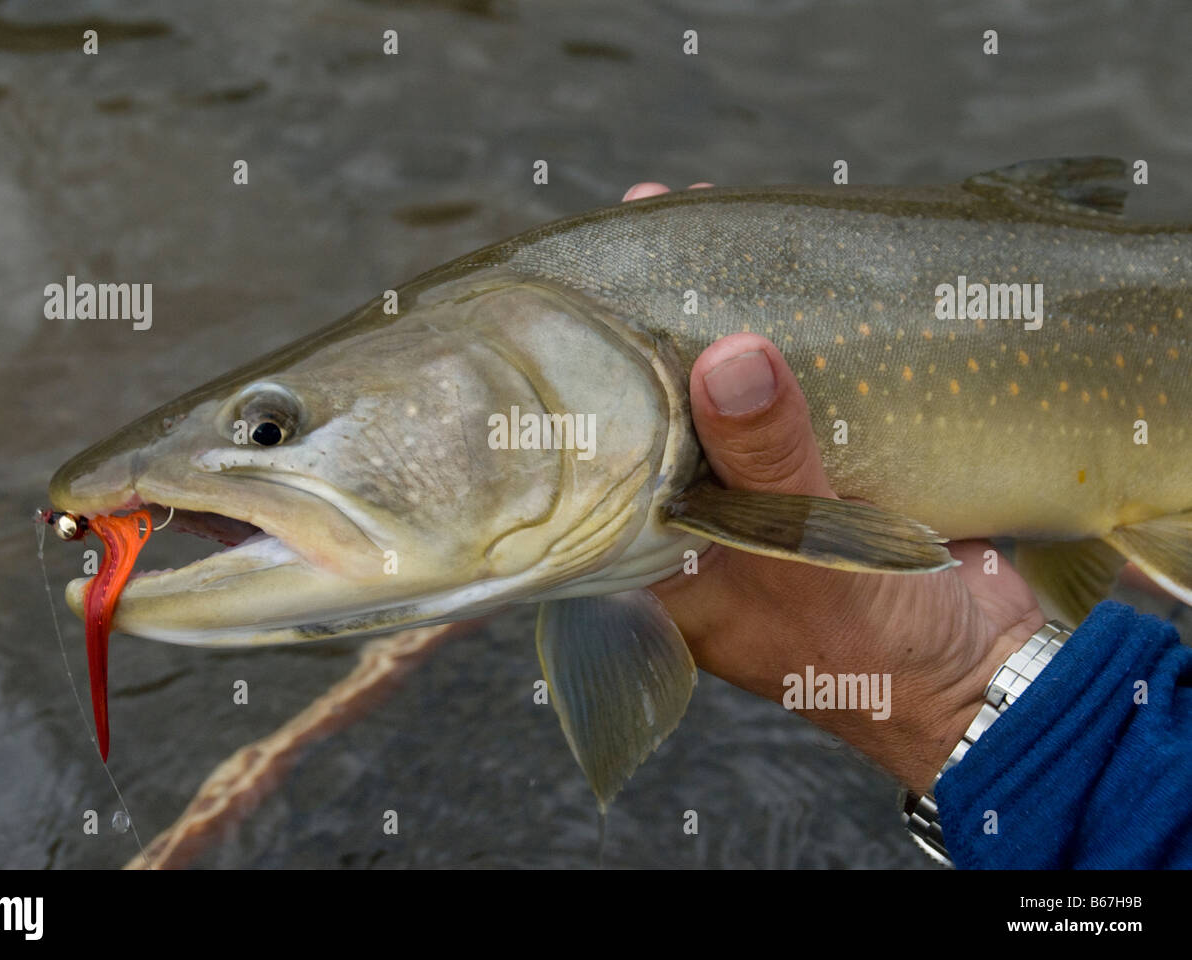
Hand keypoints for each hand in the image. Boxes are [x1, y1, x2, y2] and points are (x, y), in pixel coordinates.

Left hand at [624, 182, 1046, 792]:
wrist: (981, 681)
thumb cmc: (870, 647)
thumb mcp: (808, 556)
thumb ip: (767, 463)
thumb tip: (727, 358)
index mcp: (649, 556)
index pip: (588, 451)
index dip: (582, 368)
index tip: (578, 280)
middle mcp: (685, 521)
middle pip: (649, 404)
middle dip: (648, 318)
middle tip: (648, 216)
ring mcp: (748, 496)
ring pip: (718, 392)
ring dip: (717, 316)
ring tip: (708, 220)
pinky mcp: (812, 474)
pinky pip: (784, 397)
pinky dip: (784, 343)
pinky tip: (781, 278)